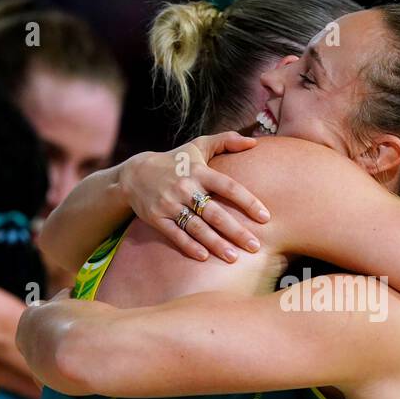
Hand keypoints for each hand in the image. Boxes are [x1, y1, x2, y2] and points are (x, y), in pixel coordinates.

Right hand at [116, 131, 268, 262]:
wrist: (134, 174)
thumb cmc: (175, 161)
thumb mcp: (198, 146)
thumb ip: (226, 141)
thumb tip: (255, 142)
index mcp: (200, 171)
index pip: (229, 187)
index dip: (248, 202)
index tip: (265, 217)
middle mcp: (185, 187)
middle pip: (215, 213)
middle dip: (236, 231)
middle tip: (255, 246)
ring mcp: (170, 204)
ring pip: (197, 227)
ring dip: (216, 243)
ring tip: (234, 257)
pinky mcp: (156, 218)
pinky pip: (176, 234)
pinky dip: (190, 246)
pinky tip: (205, 257)